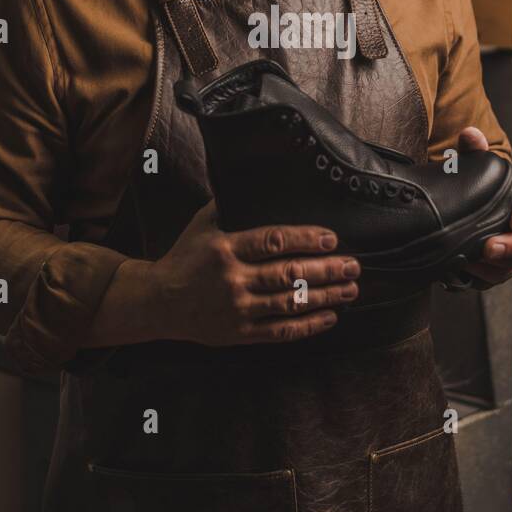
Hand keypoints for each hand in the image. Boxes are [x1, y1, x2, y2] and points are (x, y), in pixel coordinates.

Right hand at [156, 201, 358, 344]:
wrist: (158, 302)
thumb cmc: (184, 257)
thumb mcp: (201, 224)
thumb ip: (228, 205)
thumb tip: (253, 177)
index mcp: (226, 248)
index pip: (273, 241)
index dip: (305, 239)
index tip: (331, 239)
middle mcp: (233, 278)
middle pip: (288, 273)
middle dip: (326, 270)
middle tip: (353, 265)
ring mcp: (238, 309)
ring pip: (290, 303)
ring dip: (325, 296)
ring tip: (351, 289)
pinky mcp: (240, 334)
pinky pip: (280, 331)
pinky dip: (308, 325)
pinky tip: (330, 316)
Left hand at [456, 127, 511, 285]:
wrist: (467, 207)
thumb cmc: (480, 184)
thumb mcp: (476, 164)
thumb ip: (475, 150)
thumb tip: (470, 134)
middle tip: (490, 246)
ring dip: (500, 264)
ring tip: (476, 261)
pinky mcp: (504, 266)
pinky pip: (501, 276)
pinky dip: (487, 276)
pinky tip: (469, 271)